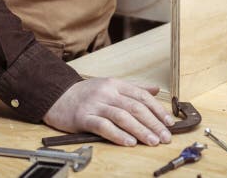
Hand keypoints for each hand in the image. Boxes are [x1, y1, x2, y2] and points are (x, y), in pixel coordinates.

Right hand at [43, 77, 174, 146]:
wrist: (57, 96)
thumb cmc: (86, 93)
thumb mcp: (110, 85)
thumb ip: (133, 88)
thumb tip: (156, 89)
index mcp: (115, 84)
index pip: (142, 96)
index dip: (157, 109)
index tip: (169, 122)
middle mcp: (107, 92)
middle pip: (135, 107)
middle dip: (153, 123)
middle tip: (165, 136)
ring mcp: (95, 104)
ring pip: (122, 116)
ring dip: (140, 130)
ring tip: (152, 141)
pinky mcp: (83, 117)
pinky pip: (103, 126)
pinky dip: (118, 135)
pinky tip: (129, 142)